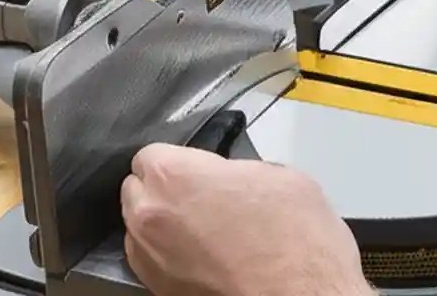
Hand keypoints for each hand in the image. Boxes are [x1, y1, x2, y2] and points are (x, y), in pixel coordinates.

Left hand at [122, 144, 373, 295]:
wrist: (299, 294)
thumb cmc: (292, 239)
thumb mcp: (274, 175)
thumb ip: (231, 171)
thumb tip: (227, 181)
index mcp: (174, 176)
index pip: (151, 155)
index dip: (179, 162)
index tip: (198, 170)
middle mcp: (150, 215)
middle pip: (138, 190)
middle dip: (165, 190)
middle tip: (203, 198)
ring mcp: (150, 257)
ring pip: (140, 227)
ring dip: (163, 223)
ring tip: (204, 230)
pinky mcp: (157, 288)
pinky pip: (150, 261)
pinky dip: (168, 255)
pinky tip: (202, 256)